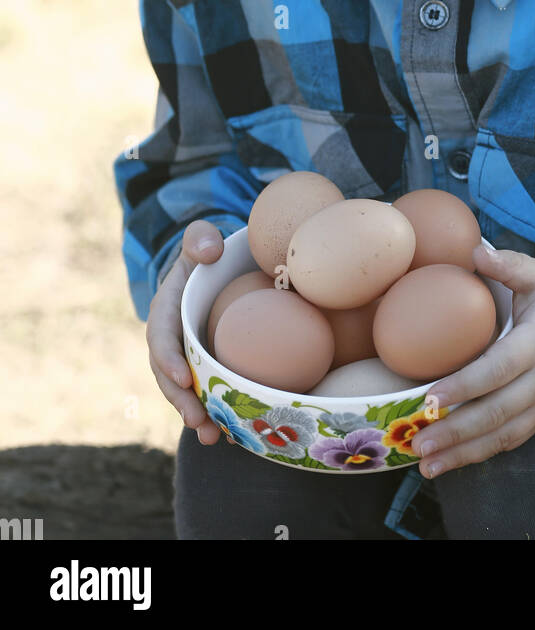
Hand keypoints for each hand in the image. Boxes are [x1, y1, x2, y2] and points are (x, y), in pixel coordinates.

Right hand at [146, 220, 225, 444]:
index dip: (168, 358)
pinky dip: (215, 414)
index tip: (182, 378)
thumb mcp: (201, 239)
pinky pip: (207, 393)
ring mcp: (187, 357)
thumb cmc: (207, 253)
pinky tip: (231, 436)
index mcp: (166, 309)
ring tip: (211, 438)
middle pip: (169, 375)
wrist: (215, 270)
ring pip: (186, 392)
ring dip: (196, 416)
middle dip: (180, 400)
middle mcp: (172, 339)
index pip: (161, 335)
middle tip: (196, 420)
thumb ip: (200, 238)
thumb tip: (209, 250)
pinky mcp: (205, 368)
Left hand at [410, 243, 534, 477]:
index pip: (499, 368)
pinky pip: (511, 441)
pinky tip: (451, 462)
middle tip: (419, 442)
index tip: (431, 397)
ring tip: (427, 463)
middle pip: (498, 411)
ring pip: (503, 435)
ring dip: (464, 453)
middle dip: (456, 431)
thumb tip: (474, 252)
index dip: (466, 385)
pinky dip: (481, 454)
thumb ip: (508, 264)